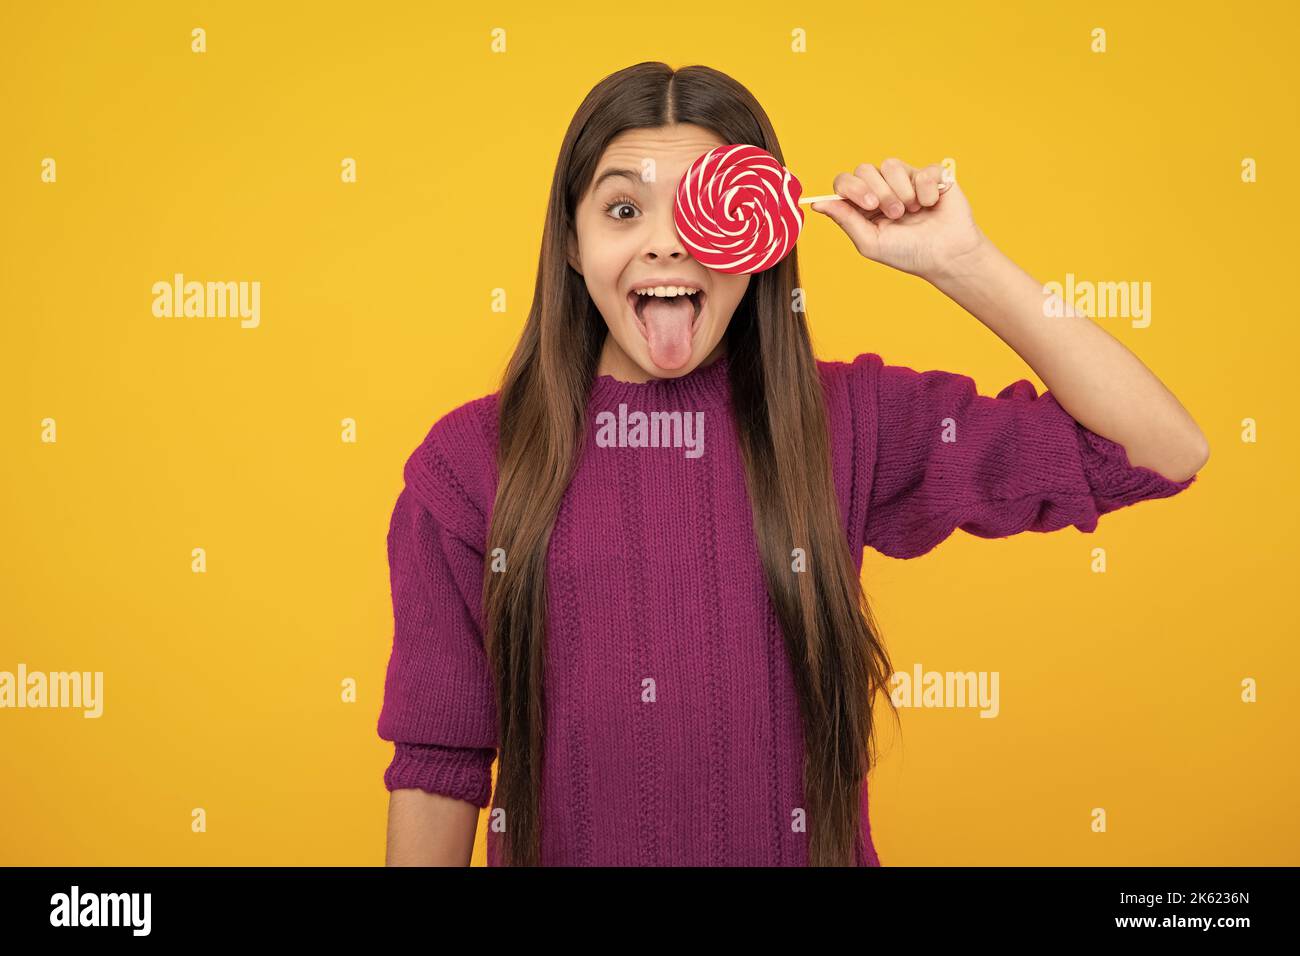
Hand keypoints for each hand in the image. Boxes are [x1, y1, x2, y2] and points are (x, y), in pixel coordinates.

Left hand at [810, 159, 986, 281]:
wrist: (946, 255)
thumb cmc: (908, 253)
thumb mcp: (870, 242)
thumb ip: (845, 220)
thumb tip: (816, 204)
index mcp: (863, 204)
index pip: (844, 182)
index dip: (852, 187)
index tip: (868, 204)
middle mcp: (882, 188)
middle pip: (865, 169)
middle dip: (880, 192)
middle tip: (895, 214)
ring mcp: (906, 179)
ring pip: (891, 165)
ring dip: (902, 192)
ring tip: (913, 211)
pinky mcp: (930, 175)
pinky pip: (921, 170)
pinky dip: (926, 191)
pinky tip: (931, 204)